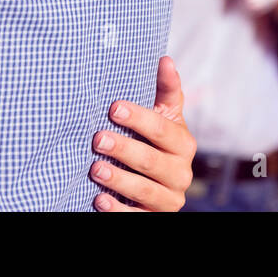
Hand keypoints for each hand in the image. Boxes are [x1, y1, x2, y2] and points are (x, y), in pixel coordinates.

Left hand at [91, 56, 195, 211]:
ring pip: (144, 190)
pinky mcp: (154, 217)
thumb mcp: (164, 116)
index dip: (139, 118)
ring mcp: (169, 199)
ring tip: (94, 168)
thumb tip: (165, 59)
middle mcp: (180, 173)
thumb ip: (165, 91)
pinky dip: (117, 209)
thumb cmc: (156, 141)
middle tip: (97, 139)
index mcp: (183, 144)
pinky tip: (99, 199)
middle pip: (151, 161)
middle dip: (123, 149)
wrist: (159, 184)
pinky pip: (136, 216)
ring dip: (118, 179)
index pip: (162, 129)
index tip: (114, 108)